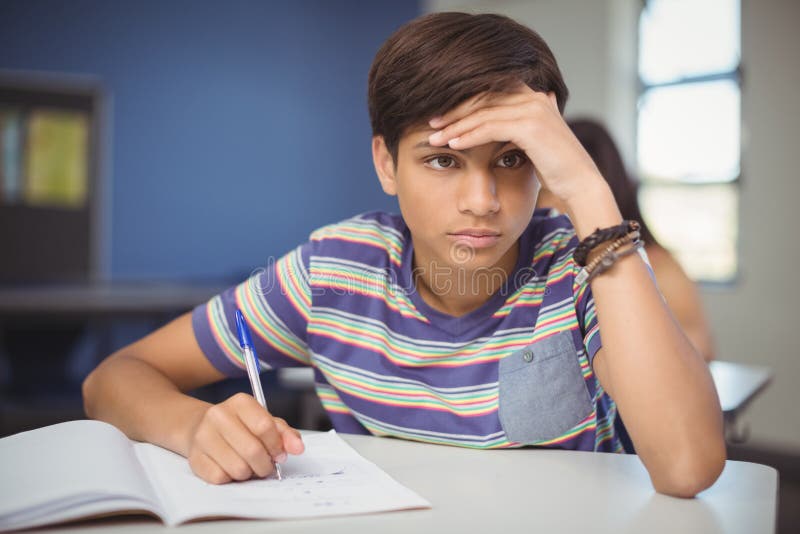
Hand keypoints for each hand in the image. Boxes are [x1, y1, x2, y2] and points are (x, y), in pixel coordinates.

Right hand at [186, 393, 303, 483]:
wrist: (202, 428)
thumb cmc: (241, 427)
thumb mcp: (266, 423)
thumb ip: (285, 434)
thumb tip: (298, 448)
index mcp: (240, 402)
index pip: (265, 426)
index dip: (276, 446)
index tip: (279, 454)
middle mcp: (218, 415)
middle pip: (253, 450)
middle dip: (265, 465)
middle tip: (266, 466)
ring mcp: (203, 436)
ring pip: (238, 468)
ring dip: (249, 473)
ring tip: (248, 466)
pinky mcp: (194, 457)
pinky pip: (221, 478)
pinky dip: (231, 479)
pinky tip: (230, 468)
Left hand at [427, 84, 603, 203]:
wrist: (580, 184)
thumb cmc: (556, 168)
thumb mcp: (533, 143)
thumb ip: (517, 128)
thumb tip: (498, 126)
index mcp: (532, 97)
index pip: (488, 94)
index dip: (462, 105)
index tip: (440, 118)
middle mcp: (533, 97)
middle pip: (482, 99)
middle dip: (454, 113)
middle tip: (430, 124)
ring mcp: (532, 109)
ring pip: (482, 113)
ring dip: (455, 126)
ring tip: (435, 137)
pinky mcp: (529, 126)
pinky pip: (490, 128)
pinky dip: (469, 135)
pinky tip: (453, 144)